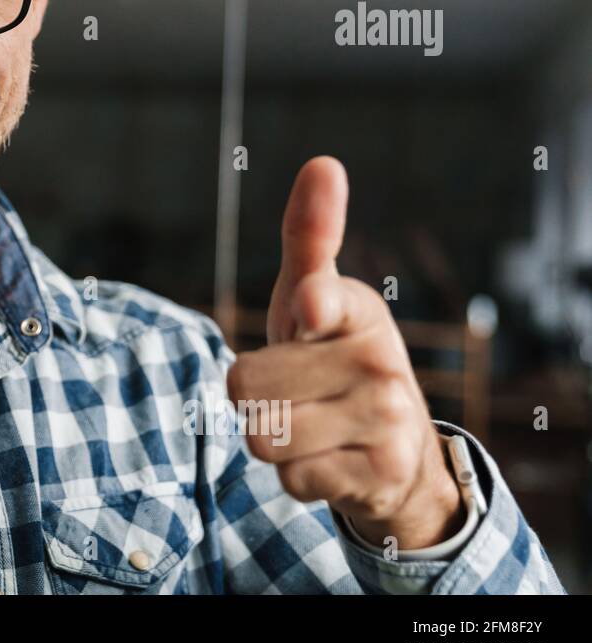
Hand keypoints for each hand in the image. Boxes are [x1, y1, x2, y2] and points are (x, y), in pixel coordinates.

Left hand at [227, 157, 465, 550]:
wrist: (397, 450)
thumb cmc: (332, 357)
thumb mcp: (313, 296)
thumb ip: (309, 236)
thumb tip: (324, 162)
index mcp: (357, 308)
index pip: (319, 300)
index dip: (310, 307)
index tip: (309, 307)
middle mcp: (379, 360)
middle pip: (245, 385)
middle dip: (253, 396)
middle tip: (292, 391)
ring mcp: (387, 420)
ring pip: (262, 436)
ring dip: (271, 438)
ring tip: (308, 425)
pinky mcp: (381, 476)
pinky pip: (289, 479)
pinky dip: (296, 476)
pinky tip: (329, 460)